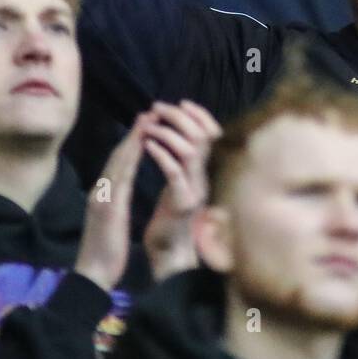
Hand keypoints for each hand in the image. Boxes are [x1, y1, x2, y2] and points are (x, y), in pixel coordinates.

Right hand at [74, 124, 145, 291]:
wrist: (93, 274)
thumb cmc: (106, 252)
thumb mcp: (112, 222)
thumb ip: (115, 204)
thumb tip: (121, 191)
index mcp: (103, 195)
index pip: (119, 163)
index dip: (131, 142)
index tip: (145, 124)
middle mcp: (100, 191)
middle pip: (118, 156)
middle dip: (133, 133)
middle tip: (148, 112)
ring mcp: (102, 197)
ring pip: (118, 162)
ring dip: (133, 140)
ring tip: (146, 121)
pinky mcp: (107, 207)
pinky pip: (120, 179)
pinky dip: (130, 161)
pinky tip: (140, 148)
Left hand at [142, 101, 221, 281]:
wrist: (168, 256)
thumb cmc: (168, 222)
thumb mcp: (178, 188)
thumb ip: (182, 166)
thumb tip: (175, 139)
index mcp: (202, 173)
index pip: (210, 135)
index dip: (198, 116)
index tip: (180, 102)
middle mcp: (204, 178)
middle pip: (202, 136)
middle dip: (180, 117)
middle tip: (158, 107)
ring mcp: (196, 190)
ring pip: (190, 150)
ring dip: (168, 132)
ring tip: (148, 125)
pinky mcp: (183, 204)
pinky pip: (175, 173)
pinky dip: (161, 155)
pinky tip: (147, 145)